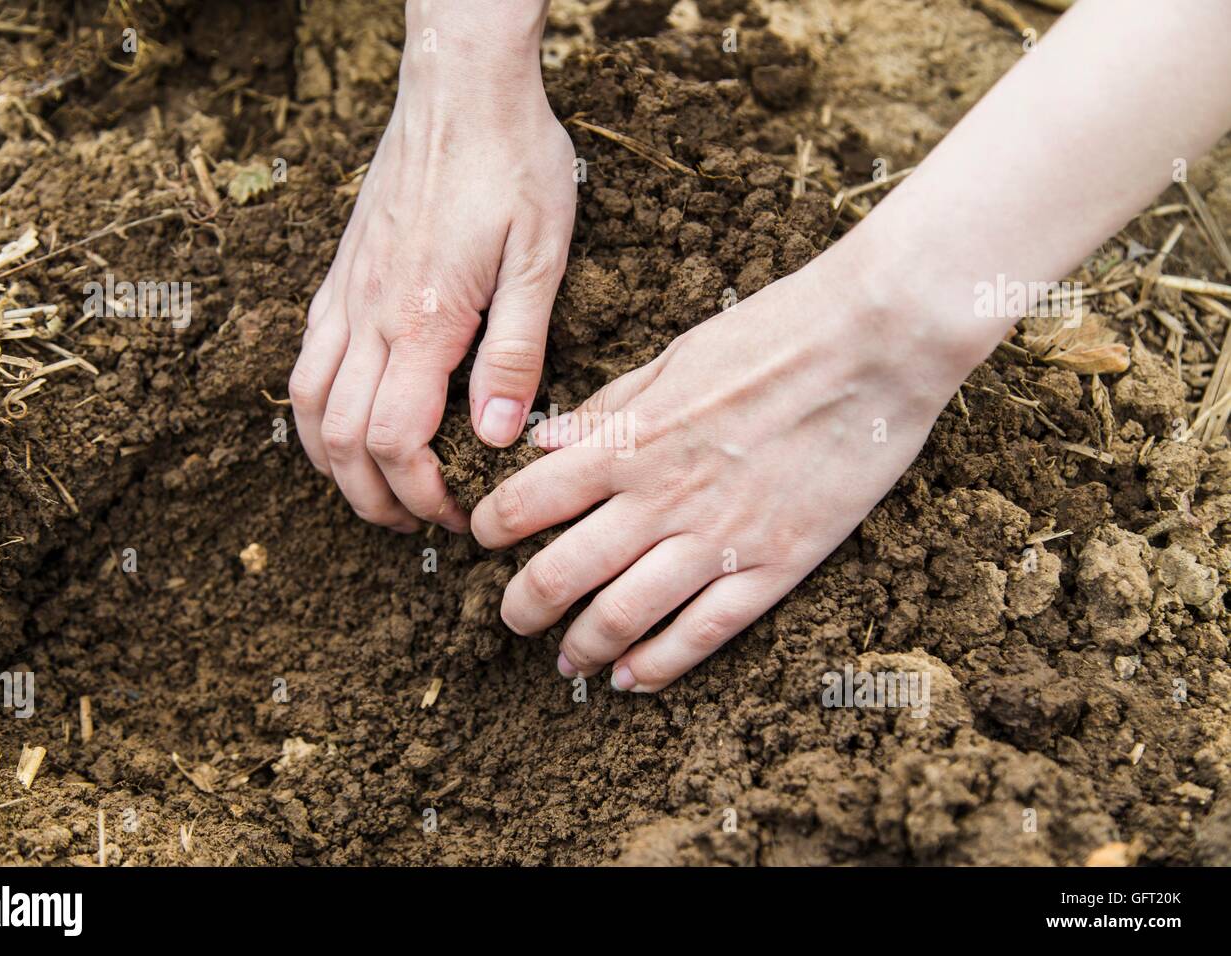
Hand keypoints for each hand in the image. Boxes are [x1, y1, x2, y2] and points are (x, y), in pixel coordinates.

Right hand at [289, 29, 575, 532]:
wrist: (460, 85)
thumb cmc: (514, 163)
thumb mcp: (540, 259)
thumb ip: (515, 354)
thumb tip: (495, 437)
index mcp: (423, 321)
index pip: (396, 442)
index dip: (422, 495)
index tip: (456, 515)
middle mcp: (368, 314)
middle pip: (342, 440)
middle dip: (373, 499)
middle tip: (415, 523)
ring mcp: (345, 293)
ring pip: (308, 406)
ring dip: (335, 464)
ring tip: (375, 490)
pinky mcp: (340, 274)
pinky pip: (305, 359)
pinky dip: (316, 410)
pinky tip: (346, 420)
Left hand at [471, 254, 968, 690]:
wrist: (876, 344)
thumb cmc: (775, 334)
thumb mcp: (675, 357)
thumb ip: (608, 408)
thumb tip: (543, 443)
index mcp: (629, 441)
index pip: (527, 502)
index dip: (491, 529)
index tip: (483, 540)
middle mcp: (660, 499)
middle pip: (561, 574)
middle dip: (522, 607)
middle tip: (513, 618)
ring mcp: (717, 540)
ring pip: (622, 617)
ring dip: (580, 647)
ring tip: (566, 662)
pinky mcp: (774, 568)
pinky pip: (700, 634)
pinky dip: (656, 666)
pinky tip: (631, 680)